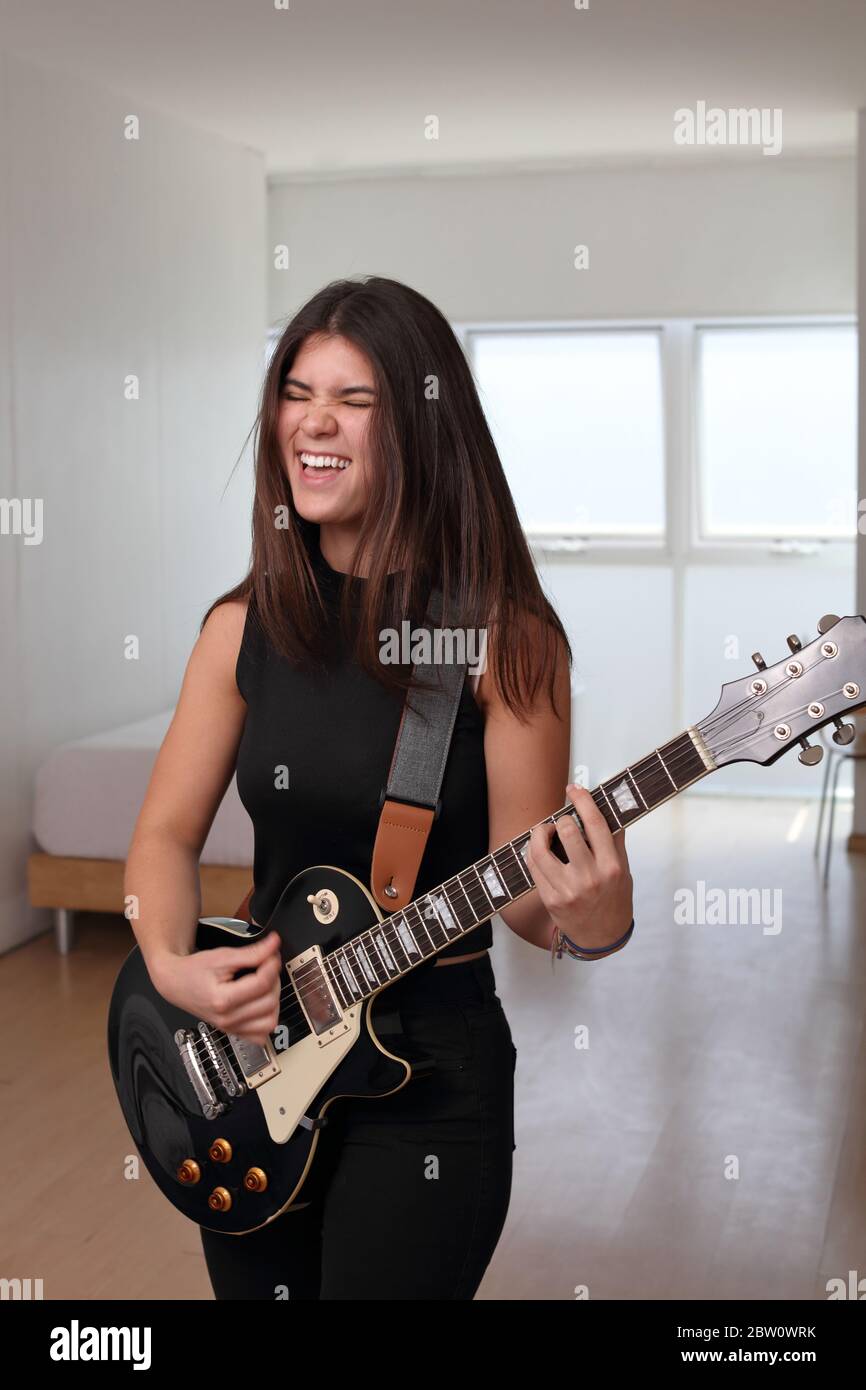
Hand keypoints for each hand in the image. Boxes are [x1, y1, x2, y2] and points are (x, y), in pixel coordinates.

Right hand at [150, 930, 282, 1046]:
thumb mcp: (222, 956)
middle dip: (274, 979)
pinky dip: (266, 1020)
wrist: (176, 983)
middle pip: (269, 1002)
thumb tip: (274, 945)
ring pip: (269, 1022)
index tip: (272, 954)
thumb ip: (252, 953)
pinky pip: (260, 1036)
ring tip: (265, 985)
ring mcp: (230, 1028)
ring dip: (274, 1000)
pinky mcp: (233, 1032)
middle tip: (267, 965)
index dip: (272, 964)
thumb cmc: (194, 970)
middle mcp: (227, 1019)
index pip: (262, 984)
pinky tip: (261, 1004)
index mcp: (222, 1000)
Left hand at [526, 784, 633, 953]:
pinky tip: (539, 850)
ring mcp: (568, 890)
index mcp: (612, 867)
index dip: (582, 801)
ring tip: (545, 833)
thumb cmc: (615, 901)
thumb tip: (607, 809)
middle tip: (562, 821)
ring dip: (540, 833)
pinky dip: (533, 852)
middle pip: (567, 831)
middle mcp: (590, 878)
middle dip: (561, 820)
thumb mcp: (624, 871)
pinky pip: (533, 868)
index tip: (574, 789)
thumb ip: (615, 841)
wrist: (603, 937)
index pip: (595, 824)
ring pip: (541, 850)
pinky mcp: (551, 900)